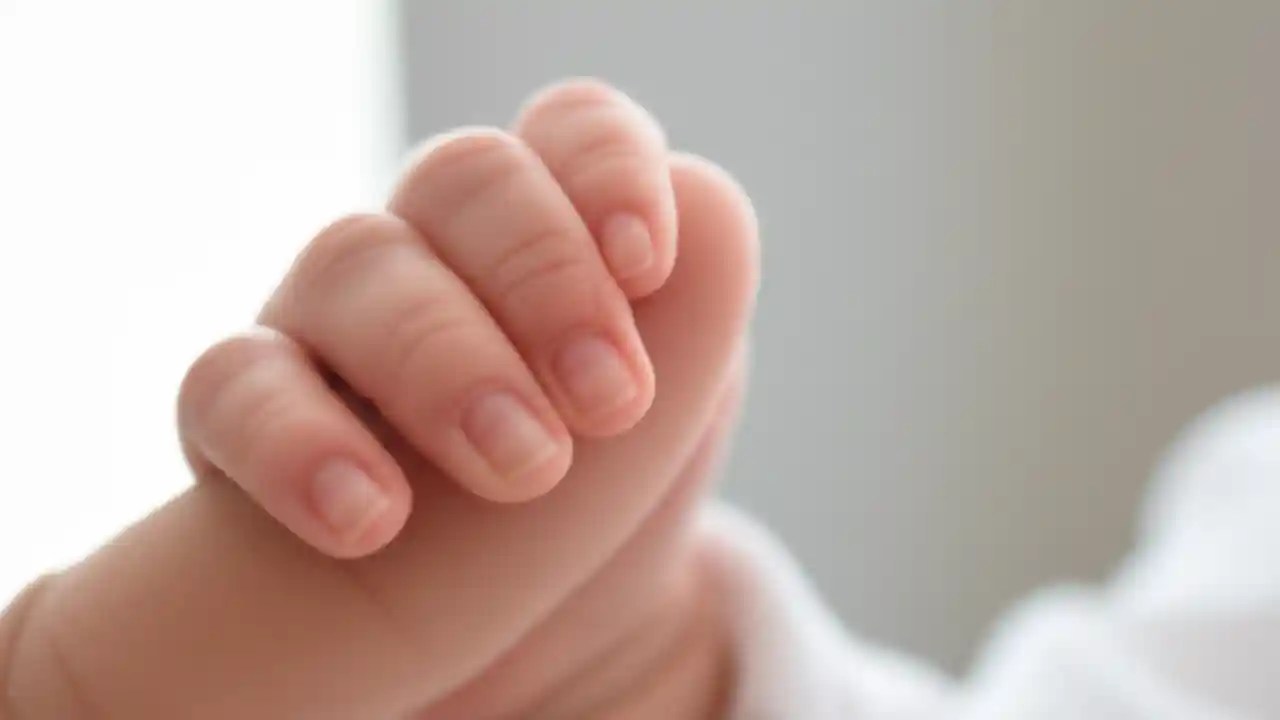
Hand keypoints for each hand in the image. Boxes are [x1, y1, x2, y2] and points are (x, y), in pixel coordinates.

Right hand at [1, 80, 758, 718]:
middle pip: (466, 178)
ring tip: (525, 470)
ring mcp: (332, 316)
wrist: (539, 619)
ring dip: (444, 358)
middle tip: (610, 404)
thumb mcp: (672, 415)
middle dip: (544, 276)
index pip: (571, 131)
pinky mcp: (245, 409)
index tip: (647, 265)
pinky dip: (297, 442)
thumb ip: (696, 312)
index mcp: (553, 226)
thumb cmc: (604, 492)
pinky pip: (230, 385)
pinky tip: (370, 520)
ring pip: (353, 259)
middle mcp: (435, 245)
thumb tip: (701, 206)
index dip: (607, 169)